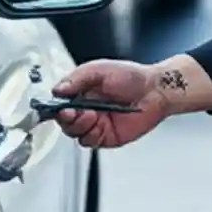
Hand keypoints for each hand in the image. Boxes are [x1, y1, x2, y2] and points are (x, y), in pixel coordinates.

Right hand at [51, 60, 167, 147]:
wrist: (155, 91)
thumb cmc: (131, 77)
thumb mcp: (99, 70)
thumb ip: (76, 78)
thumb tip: (58, 89)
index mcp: (81, 92)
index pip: (60, 103)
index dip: (56, 107)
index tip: (59, 106)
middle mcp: (86, 109)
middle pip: (64, 120)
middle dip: (66, 118)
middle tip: (73, 112)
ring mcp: (95, 124)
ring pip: (74, 132)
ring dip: (78, 125)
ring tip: (90, 114)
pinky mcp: (105, 136)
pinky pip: (89, 141)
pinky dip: (89, 135)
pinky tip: (96, 123)